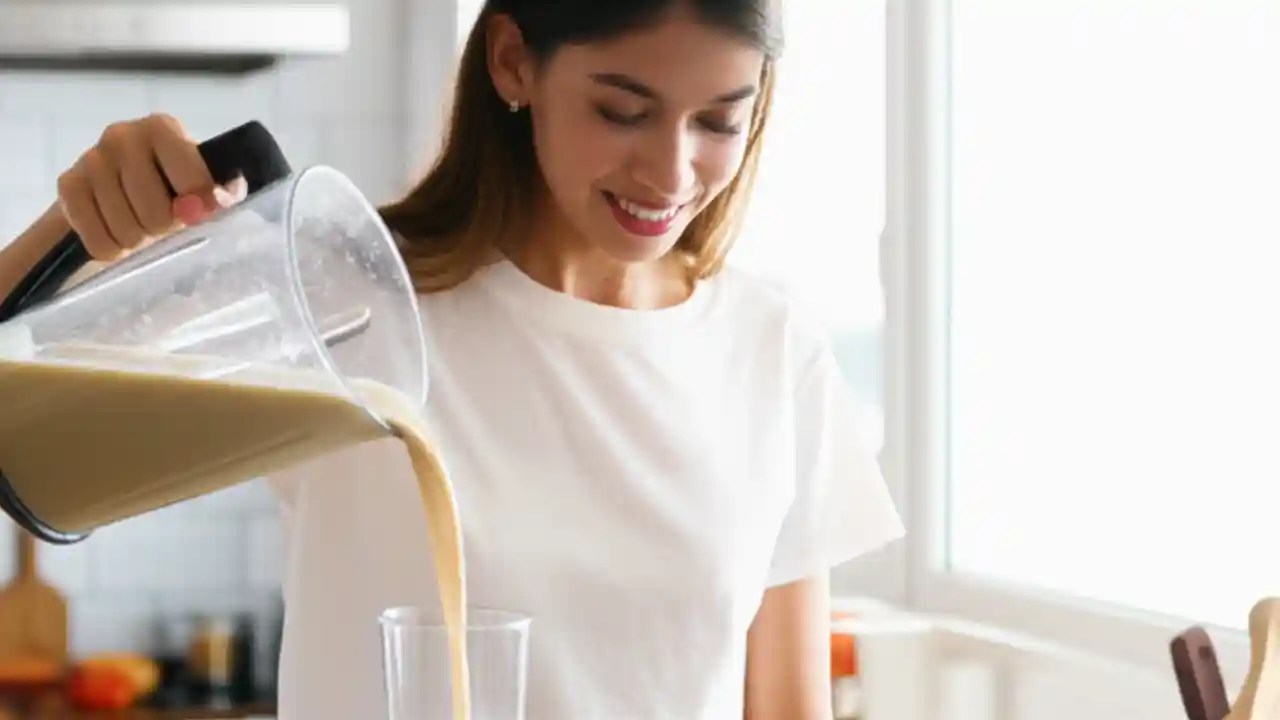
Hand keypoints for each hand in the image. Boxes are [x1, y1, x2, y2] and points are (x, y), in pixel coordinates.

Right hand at [55, 113, 246, 260]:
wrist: (116, 188)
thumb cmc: (171, 184)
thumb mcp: (204, 183)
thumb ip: (220, 192)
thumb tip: (215, 202)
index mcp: (161, 128)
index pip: (192, 179)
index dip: (200, 206)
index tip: (199, 211)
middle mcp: (122, 136)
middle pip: (156, 212)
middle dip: (164, 227)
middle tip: (164, 222)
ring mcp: (90, 159)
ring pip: (127, 230)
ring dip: (139, 239)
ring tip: (141, 226)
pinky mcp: (67, 185)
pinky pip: (98, 240)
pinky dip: (113, 249)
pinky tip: (117, 233)